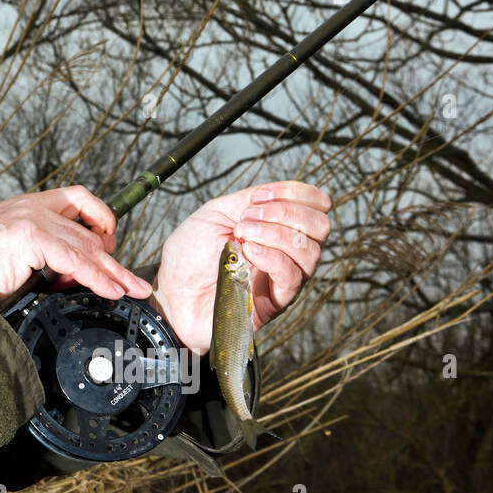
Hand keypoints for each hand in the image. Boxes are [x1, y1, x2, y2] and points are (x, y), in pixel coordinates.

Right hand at [0, 186, 151, 307]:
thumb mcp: (13, 261)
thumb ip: (42, 261)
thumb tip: (71, 279)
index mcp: (24, 207)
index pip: (76, 200)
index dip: (100, 221)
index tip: (107, 251)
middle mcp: (29, 206)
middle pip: (87, 227)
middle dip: (113, 258)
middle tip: (131, 281)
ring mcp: (28, 218)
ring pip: (85, 243)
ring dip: (113, 271)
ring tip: (130, 289)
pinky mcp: (27, 235)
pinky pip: (74, 258)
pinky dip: (96, 276)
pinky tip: (109, 290)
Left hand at [151, 181, 331, 353]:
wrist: (172, 292)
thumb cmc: (190, 255)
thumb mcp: (216, 213)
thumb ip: (248, 199)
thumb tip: (276, 191)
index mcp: (277, 225)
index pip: (315, 204)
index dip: (296, 193)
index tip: (260, 196)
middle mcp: (288, 251)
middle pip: (320, 226)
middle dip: (286, 212)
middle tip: (248, 218)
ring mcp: (285, 277)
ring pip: (310, 251)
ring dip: (274, 234)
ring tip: (242, 235)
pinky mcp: (276, 301)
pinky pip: (292, 277)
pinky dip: (271, 258)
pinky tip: (248, 252)